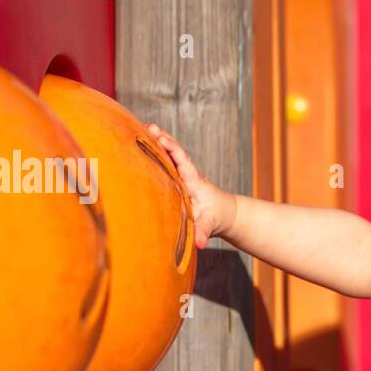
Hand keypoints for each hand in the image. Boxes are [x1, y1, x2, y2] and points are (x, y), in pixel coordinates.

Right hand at [147, 123, 236, 248]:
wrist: (225, 212)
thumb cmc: (216, 217)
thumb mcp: (209, 225)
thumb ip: (202, 232)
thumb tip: (199, 243)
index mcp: (194, 182)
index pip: (183, 162)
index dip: (173, 150)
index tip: (162, 139)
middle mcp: (188, 173)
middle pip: (175, 152)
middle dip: (163, 140)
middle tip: (150, 128)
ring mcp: (183, 173)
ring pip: (170, 153)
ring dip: (159, 140)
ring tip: (145, 127)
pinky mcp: (178, 175)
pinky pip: (167, 159)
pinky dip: (157, 148)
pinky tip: (144, 140)